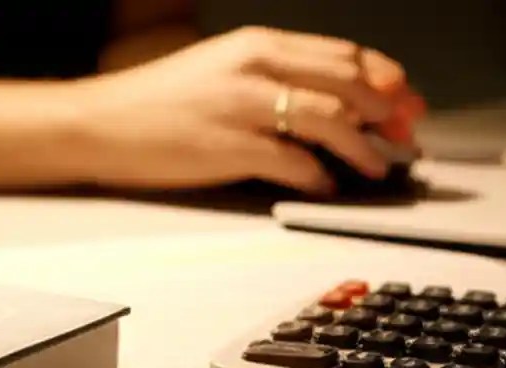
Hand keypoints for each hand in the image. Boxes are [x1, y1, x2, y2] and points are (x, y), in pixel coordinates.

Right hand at [71, 25, 426, 195]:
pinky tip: (324, 187)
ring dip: (363, 147)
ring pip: (329, 119)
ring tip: (376, 167)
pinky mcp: (229, 147)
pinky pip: (293, 162)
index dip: (384, 78)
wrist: (99, 123)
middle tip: (405, 135)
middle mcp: (255, 67)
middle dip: (386, 112)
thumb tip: (329, 104)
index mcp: (257, 44)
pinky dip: (318, 177)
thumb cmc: (158, 103)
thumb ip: (274, 78)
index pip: (342, 53)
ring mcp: (243, 106)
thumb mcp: (222, 71)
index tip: (406, 101)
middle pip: (346, 82)